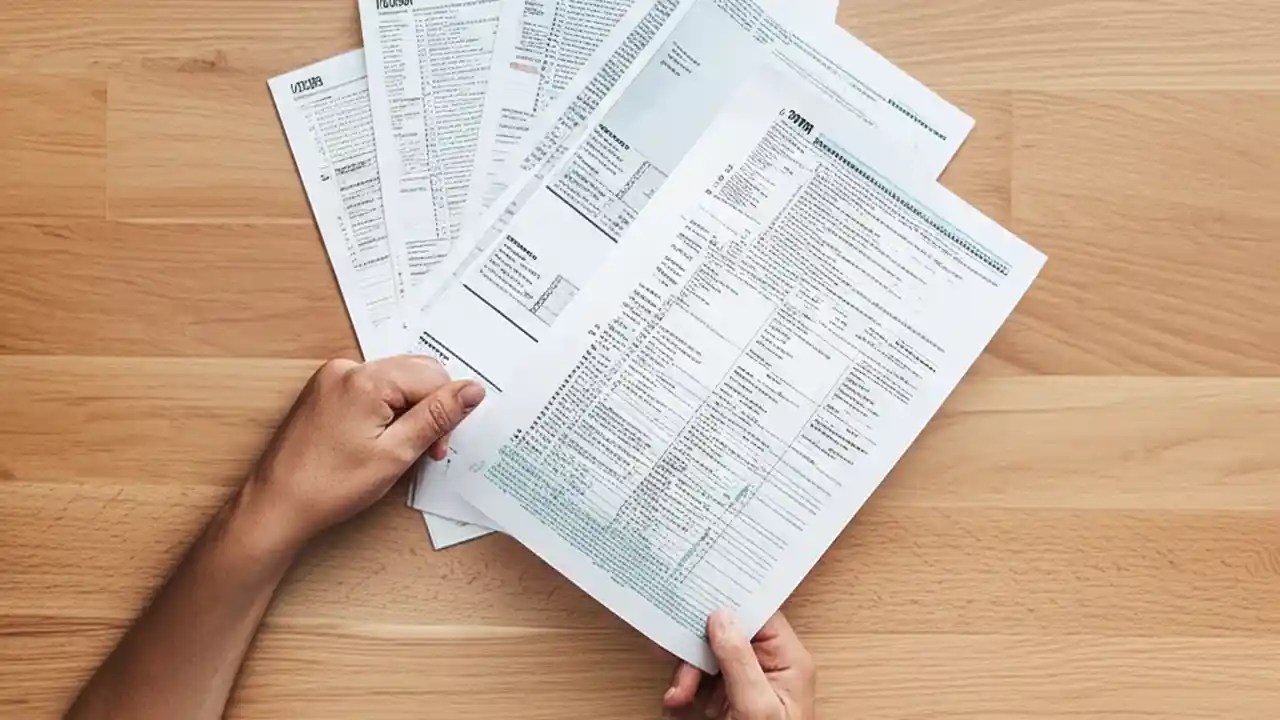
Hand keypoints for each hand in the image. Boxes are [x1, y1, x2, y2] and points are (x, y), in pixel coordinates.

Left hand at [240, 356, 485, 551]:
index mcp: (366, 380)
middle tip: (425, 449)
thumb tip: (472, 391)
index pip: (432, 376)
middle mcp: (347, 369)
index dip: (446, 411)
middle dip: (428, 408)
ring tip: (398, 448)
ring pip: (394, 381)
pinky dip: (384, 411)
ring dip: (407, 410)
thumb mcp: (396, 453)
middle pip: (414, 372)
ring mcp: (331, 379)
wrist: (276, 505)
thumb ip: (438, 416)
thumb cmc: (329, 486)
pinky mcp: (323, 391)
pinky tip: (378, 441)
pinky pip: (370, 389)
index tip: (439, 446)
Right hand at [663, 611, 816, 718]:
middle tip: (677, 656)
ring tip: (679, 693)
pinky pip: (704, 676)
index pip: (760, 614)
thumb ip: (739, 660)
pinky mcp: (732, 695)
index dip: (730, 604)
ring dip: (688, 670)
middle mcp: (771, 664)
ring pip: (711, 654)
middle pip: (729, 632)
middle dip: (698, 646)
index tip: (700, 599)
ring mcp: (750, 680)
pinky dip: (687, 686)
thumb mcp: (756, 706)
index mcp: (789, 659)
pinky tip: (678, 699)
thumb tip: (722, 617)